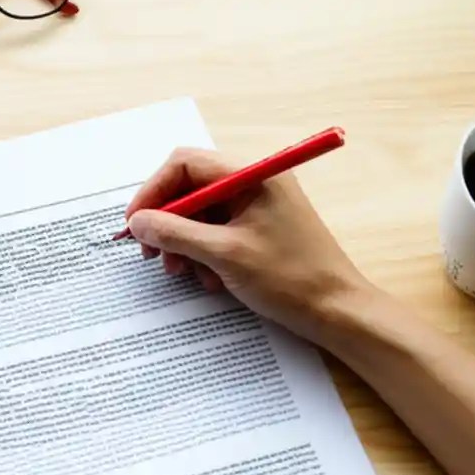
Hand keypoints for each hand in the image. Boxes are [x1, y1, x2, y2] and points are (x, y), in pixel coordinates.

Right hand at [124, 148, 376, 347]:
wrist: (337, 311)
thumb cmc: (290, 278)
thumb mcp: (223, 254)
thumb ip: (175, 233)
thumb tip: (137, 223)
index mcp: (251, 175)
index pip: (186, 163)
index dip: (154, 191)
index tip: (136, 223)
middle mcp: (254, 182)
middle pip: (191, 188)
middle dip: (167, 222)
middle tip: (152, 254)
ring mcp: (258, 206)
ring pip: (201, 214)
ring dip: (184, 243)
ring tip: (182, 272)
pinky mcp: (259, 230)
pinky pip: (218, 232)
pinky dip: (205, 254)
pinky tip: (211, 279)